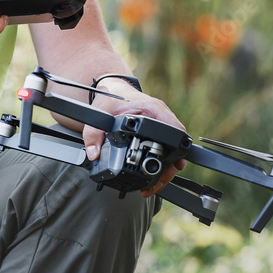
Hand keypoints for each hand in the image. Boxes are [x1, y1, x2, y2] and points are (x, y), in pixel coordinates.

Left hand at [81, 83, 186, 198]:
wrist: (112, 89)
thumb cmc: (112, 97)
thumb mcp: (100, 112)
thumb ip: (94, 133)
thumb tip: (94, 153)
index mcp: (153, 109)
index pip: (175, 130)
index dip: (178, 149)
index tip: (174, 165)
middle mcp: (161, 116)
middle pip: (176, 144)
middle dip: (169, 167)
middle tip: (156, 182)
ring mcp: (160, 123)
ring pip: (171, 148)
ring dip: (165, 167)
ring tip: (153, 184)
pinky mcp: (156, 129)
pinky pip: (165, 147)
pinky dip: (161, 160)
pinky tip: (153, 173)